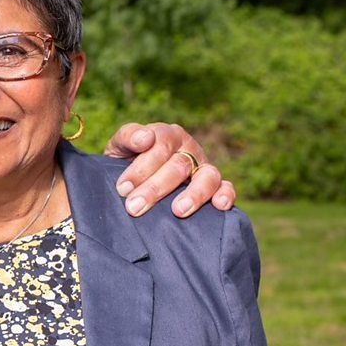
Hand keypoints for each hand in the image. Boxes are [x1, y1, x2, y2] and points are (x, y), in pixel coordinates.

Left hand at [105, 123, 235, 217]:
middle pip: (178, 165)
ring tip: (178, 211)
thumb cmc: (126, 162)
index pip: (159, 146)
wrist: (135, 181)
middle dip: (155, 188)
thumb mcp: (120, 147)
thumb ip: (127, 137)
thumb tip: (145, 138)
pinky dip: (226, 194)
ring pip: (207, 176)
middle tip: (134, 207)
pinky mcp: (215, 185)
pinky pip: (225, 187)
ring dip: (193, 194)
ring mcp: (203, 166)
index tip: (123, 188)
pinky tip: (220, 205)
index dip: (141, 168)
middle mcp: (188, 148)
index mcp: (166, 134)